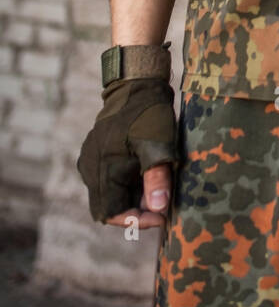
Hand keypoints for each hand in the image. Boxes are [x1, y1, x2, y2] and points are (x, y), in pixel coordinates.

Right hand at [77, 76, 178, 224]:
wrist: (137, 85)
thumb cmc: (151, 115)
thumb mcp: (159, 145)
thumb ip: (157, 179)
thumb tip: (158, 209)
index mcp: (103, 166)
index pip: (112, 212)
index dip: (136, 220)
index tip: (161, 217)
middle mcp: (90, 166)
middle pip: (107, 206)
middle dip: (134, 212)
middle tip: (160, 207)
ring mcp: (89, 159)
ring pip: (106, 194)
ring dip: (129, 198)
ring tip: (156, 190)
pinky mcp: (93, 154)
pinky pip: (105, 180)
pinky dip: (124, 186)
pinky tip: (144, 177)